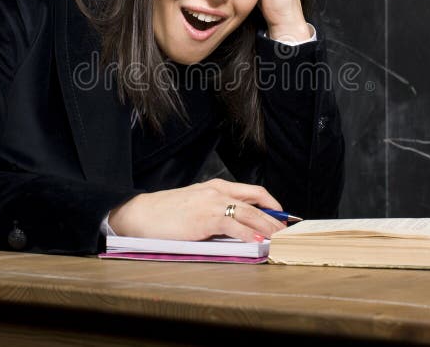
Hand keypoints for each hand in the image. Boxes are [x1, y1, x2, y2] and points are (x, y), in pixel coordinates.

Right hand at [108, 178, 286, 241]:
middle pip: (256, 202)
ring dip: (268, 227)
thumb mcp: (195, 205)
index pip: (254, 191)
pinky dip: (249, 235)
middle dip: (275, 217)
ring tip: (281, 239)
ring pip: (249, 213)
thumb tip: (237, 227)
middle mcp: (218, 191)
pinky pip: (234, 226)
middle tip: (288, 231)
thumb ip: (216, 211)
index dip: (272, 204)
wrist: (141, 214)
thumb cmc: (165, 213)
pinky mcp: (205, 218)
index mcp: (216, 186)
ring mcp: (212, 203)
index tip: (283, 216)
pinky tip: (258, 242)